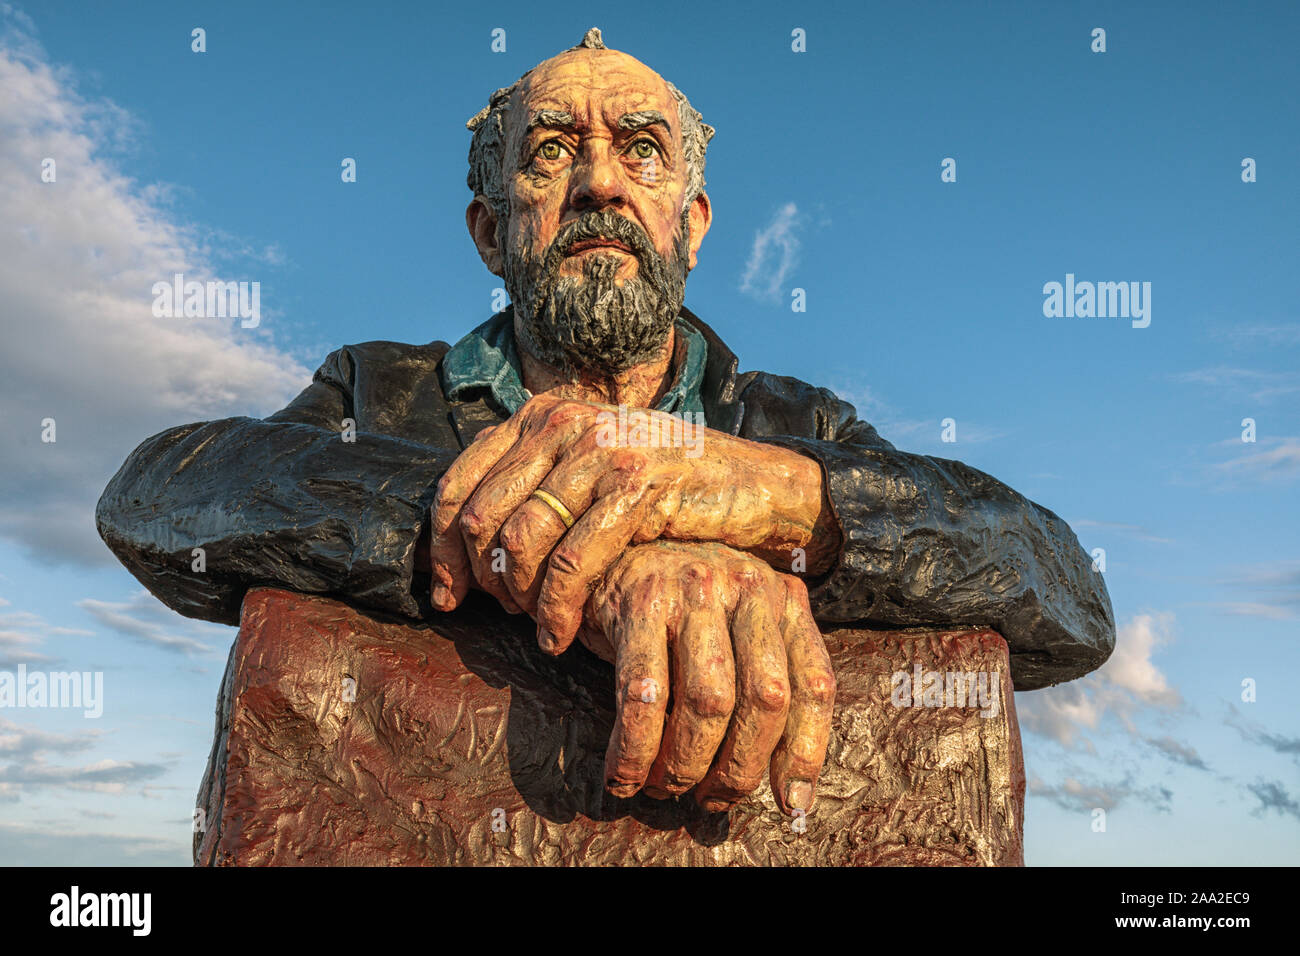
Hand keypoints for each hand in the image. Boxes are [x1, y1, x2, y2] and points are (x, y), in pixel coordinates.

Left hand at [428, 394, 838, 646]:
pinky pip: (570, 561)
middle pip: (478, 515)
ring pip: (519, 540)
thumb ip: (536, 488)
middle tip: (504, 617)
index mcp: (540, 416)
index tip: (448, 597)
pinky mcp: (636, 483)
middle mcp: (563, 423)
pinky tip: (564, 635)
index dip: (439, 550)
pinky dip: (558, 609)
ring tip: (540, 627)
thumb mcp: (592, 472)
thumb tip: (465, 544)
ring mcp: (600, 448)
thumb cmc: (667, 490)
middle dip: (482, 579)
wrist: (756, 486)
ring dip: (520, 599)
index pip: (457, 483)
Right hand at [578, 540, 835, 815]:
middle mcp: (747, 588)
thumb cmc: (680, 606)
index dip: (807, 752)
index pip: (815, 684)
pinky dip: (633, 748)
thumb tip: (789, 790)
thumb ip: (765, 682)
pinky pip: (643, 694)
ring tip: (666, 788)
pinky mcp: (639, 601)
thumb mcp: (736, 628)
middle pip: (765, 698)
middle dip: (739, 766)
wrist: (608, 547)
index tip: (789, 803)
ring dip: (686, 763)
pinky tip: (623, 774)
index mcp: (784, 599)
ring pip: (709, 701)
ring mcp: (694, 590)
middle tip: (711, 798)